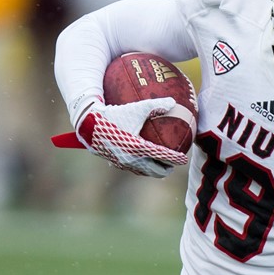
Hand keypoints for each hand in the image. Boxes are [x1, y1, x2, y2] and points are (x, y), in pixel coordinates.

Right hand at [70, 97, 188, 176]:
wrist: (89, 123)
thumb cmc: (114, 113)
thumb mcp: (136, 107)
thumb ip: (156, 105)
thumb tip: (173, 102)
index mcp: (139, 147)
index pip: (163, 157)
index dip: (175, 159)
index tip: (184, 158)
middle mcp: (131, 158)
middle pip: (154, 171)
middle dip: (165, 169)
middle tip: (172, 164)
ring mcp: (122, 162)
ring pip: (142, 171)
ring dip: (152, 170)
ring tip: (159, 165)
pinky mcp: (113, 162)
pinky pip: (130, 167)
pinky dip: (139, 167)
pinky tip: (141, 161)